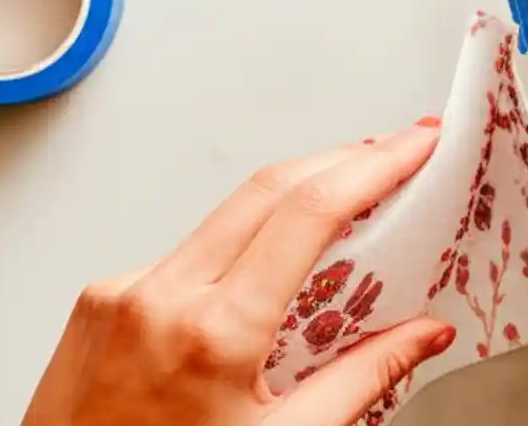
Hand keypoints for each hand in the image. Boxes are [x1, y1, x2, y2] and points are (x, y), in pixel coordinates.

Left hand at [24, 119, 454, 425]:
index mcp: (215, 334)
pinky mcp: (101, 297)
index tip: (412, 147)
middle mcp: (160, 298)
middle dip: (341, 160)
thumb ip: (363, 380)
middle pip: (269, 188)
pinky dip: (237, 246)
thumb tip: (425, 336)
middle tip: (394, 155)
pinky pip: (187, 250)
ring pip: (226, 215)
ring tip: (344, 207)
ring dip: (290, 199)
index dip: (372, 166)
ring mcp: (123, 292)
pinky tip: (263, 269)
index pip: (309, 213)